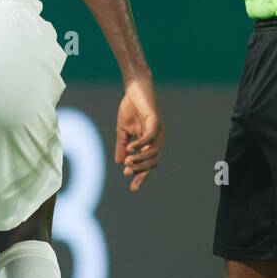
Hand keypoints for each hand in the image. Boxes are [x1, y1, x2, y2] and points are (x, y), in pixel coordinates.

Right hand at [115, 76, 162, 192]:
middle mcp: (157, 138)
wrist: (134, 88)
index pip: (148, 164)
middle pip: (153, 161)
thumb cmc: (131, 108)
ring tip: (127, 161)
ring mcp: (158, 130)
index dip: (141, 176)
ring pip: (153, 152)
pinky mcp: (155, 120)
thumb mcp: (123, 131)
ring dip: (139, 159)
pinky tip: (130, 147)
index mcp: (150, 143)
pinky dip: (141, 144)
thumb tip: (119, 162)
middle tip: (127, 171)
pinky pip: (151, 137)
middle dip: (140, 170)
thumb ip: (122, 146)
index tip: (132, 189)